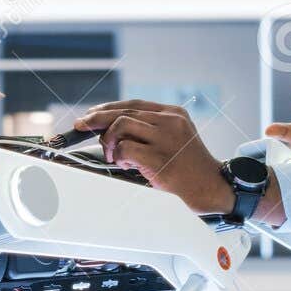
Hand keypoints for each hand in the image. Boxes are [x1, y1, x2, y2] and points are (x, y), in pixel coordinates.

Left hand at [73, 101, 233, 213]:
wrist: (209, 187)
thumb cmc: (188, 168)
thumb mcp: (175, 138)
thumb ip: (150, 130)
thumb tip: (111, 128)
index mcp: (173, 114)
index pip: (133, 104)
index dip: (108, 108)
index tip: (91, 115)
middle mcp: (169, 121)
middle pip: (122, 112)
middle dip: (96, 119)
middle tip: (81, 126)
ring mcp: (165, 139)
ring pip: (121, 126)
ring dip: (108, 141)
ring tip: (112, 155)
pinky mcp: (159, 158)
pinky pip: (125, 149)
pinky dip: (118, 157)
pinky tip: (125, 165)